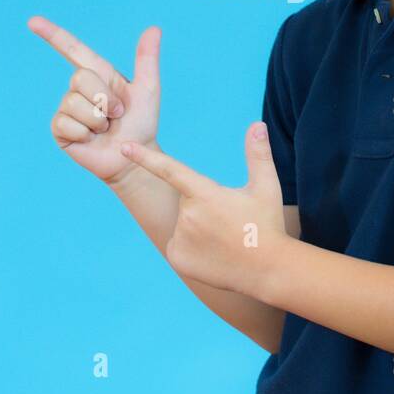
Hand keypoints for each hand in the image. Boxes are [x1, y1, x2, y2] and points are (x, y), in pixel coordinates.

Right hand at [27, 15, 161, 187]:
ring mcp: (67, 108)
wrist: (134, 157)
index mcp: (99, 74)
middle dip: (105, 99)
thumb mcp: (148, 90)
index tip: (32, 22)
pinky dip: (84, 133)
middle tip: (117, 114)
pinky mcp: (60, 129)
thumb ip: (147, 59)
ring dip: (97, 120)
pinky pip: (66, 123)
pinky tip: (91, 139)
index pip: (72, 49)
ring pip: (75, 103)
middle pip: (80, 78)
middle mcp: (79, 88)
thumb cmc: (141, 124)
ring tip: (105, 129)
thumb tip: (154, 28)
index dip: (52, 35)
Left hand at [117, 121, 288, 298]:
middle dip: (204, 206)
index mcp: (205, 193)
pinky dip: (192, 248)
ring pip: (184, 224)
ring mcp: (181, 239)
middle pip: (188, 202)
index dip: (145, 158)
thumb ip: (258, 154)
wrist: (269, 270)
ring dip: (200, 228)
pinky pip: (178, 244)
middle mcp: (188, 215)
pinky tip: (214, 255)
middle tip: (230, 222)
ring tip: (225, 240)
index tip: (124, 147)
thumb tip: (257, 124)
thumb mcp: (266, 187)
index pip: (170, 170)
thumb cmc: (268, 225)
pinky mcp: (177, 258)